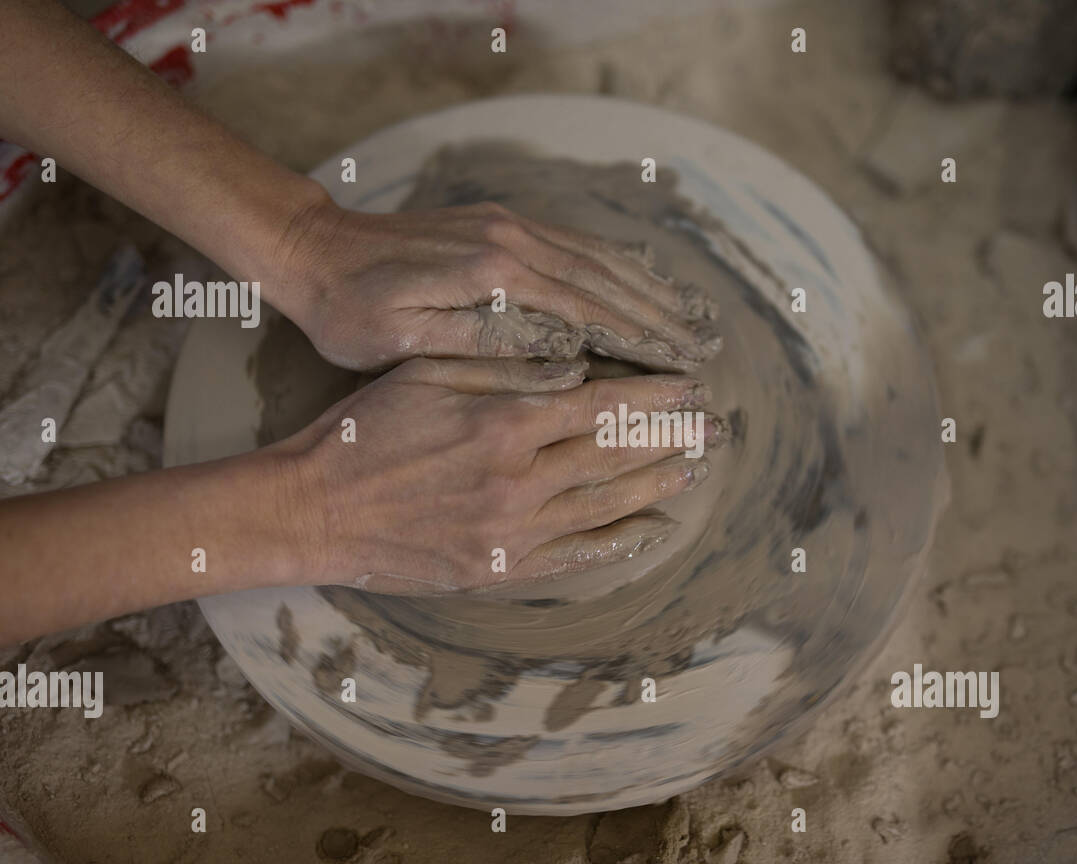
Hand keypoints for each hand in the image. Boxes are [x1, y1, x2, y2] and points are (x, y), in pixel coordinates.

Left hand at [275, 198, 722, 373]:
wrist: (313, 248)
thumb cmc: (349, 312)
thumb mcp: (404, 340)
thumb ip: (484, 342)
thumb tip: (561, 353)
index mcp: (493, 276)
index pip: (586, 312)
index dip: (639, 343)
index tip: (680, 369)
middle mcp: (512, 243)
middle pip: (605, 283)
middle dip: (660, 319)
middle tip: (706, 352)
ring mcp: (510, 227)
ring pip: (598, 259)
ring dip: (650, 290)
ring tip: (693, 318)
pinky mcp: (503, 224)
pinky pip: (576, 243)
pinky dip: (619, 264)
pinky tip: (643, 280)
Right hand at [278, 357, 722, 593]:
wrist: (312, 510)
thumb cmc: (364, 431)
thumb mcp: (429, 372)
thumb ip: (506, 365)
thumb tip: (578, 367)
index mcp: (504, 422)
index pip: (603, 404)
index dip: (654, 395)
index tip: (690, 385)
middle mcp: (519, 480)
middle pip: (616, 454)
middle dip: (673, 436)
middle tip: (715, 425)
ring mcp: (512, 532)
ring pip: (607, 504)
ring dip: (659, 484)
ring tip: (695, 467)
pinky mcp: (498, 569)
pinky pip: (576, 557)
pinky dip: (620, 542)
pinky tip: (654, 528)